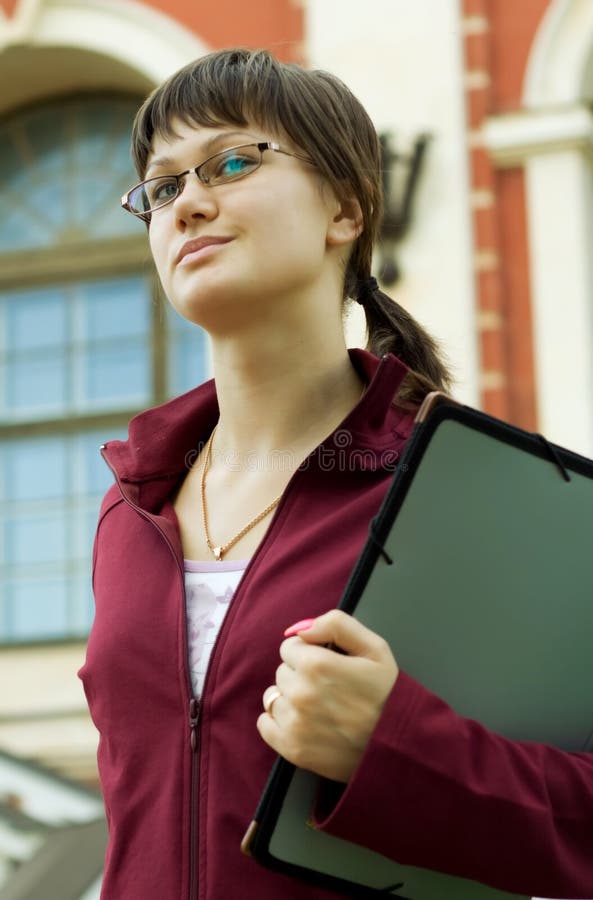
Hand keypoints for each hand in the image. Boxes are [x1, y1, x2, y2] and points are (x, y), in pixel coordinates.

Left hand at [257, 610, 398, 781]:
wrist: (400, 747)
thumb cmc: (389, 695)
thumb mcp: (375, 648)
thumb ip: (337, 624)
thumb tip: (301, 628)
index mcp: (318, 665)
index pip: (290, 647)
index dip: (309, 652)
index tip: (327, 665)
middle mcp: (301, 693)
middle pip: (282, 671)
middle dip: (300, 675)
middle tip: (328, 688)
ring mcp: (295, 723)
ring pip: (273, 696)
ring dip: (289, 698)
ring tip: (318, 707)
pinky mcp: (292, 749)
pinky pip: (265, 724)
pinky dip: (278, 722)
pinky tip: (304, 723)